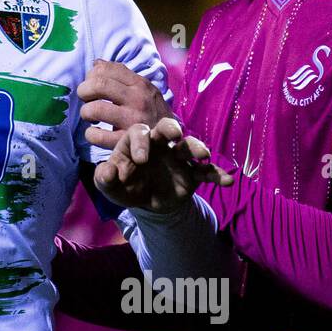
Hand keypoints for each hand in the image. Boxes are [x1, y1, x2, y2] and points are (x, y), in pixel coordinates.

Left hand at [79, 59, 171, 150]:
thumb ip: (121, 76)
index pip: (106, 68)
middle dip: (84, 91)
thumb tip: (96, 63)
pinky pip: (97, 136)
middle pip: (99, 85)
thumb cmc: (152, 112)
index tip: (91, 84)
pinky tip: (94, 133)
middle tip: (86, 98)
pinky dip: (90, 134)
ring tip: (91, 116)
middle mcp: (138, 99)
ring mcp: (133, 121)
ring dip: (86, 112)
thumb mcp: (144, 90)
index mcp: (140, 84)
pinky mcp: (126, 141)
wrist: (169, 140)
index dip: (91, 75)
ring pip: (95, 109)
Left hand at [95, 117, 233, 212]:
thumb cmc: (124, 186)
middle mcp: (159, 145)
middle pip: (166, 128)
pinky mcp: (192, 174)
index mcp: (136, 142)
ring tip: (203, 156)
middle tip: (175, 134)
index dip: (140, 142)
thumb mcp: (109, 186)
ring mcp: (177, 157)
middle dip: (171, 128)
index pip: (139, 132)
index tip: (141, 160)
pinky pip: (207, 172)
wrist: (145, 202)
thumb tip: (107, 171)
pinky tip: (227, 181)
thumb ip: (104, 178)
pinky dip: (217, 175)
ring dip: (197, 148)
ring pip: (189, 146)